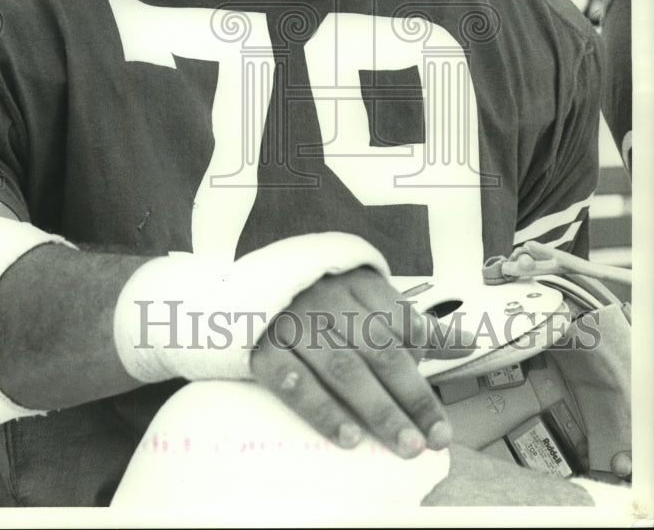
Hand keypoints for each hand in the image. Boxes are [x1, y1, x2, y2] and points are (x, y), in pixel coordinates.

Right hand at [250, 267, 471, 458]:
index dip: (425, 369)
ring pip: (341, 366)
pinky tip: (347, 436)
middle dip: (409, 396)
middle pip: (376, 349)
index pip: (399, 326)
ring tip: (402, 443)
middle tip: (432, 439)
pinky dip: (321, 410)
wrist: (256, 290)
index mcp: (357, 284)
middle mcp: (327, 300)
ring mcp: (293, 322)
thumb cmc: (324, 301)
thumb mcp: (369, 300)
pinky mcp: (264, 348)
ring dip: (375, 408)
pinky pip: (293, 381)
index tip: (443, 416)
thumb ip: (415, 326)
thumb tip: (470, 341)